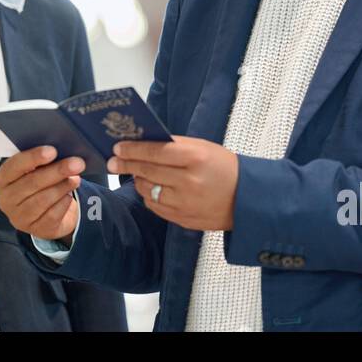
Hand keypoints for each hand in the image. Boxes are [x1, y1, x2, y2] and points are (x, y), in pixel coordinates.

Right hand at [0, 146, 84, 244]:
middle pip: (32, 183)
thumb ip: (41, 162)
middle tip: (76, 163)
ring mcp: (19, 217)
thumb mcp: (34, 171)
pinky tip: (68, 196)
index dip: (33, 157)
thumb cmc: (38, 185)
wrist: (45, 213)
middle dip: (57, 171)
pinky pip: (52, 214)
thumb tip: (60, 153)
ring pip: (43, 199)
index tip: (52, 151)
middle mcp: (6, 199)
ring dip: (63, 187)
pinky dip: (63, 203)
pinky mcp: (36, 229)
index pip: (15, 166)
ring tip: (75, 178)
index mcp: (3, 179)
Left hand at [107, 136, 237, 230]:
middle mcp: (189, 182)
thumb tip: (144, 143)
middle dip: (126, 165)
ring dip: (137, 180)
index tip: (117, 148)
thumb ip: (175, 146)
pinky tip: (150, 188)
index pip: (155, 152)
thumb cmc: (225, 168)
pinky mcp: (183, 219)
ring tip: (135, 173)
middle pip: (147, 171)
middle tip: (113, 161)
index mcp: (195, 158)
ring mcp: (185, 204)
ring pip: (148, 190)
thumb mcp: (204, 148)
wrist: (248, 200)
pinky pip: (155, 206)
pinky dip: (149, 196)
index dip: (133, 150)